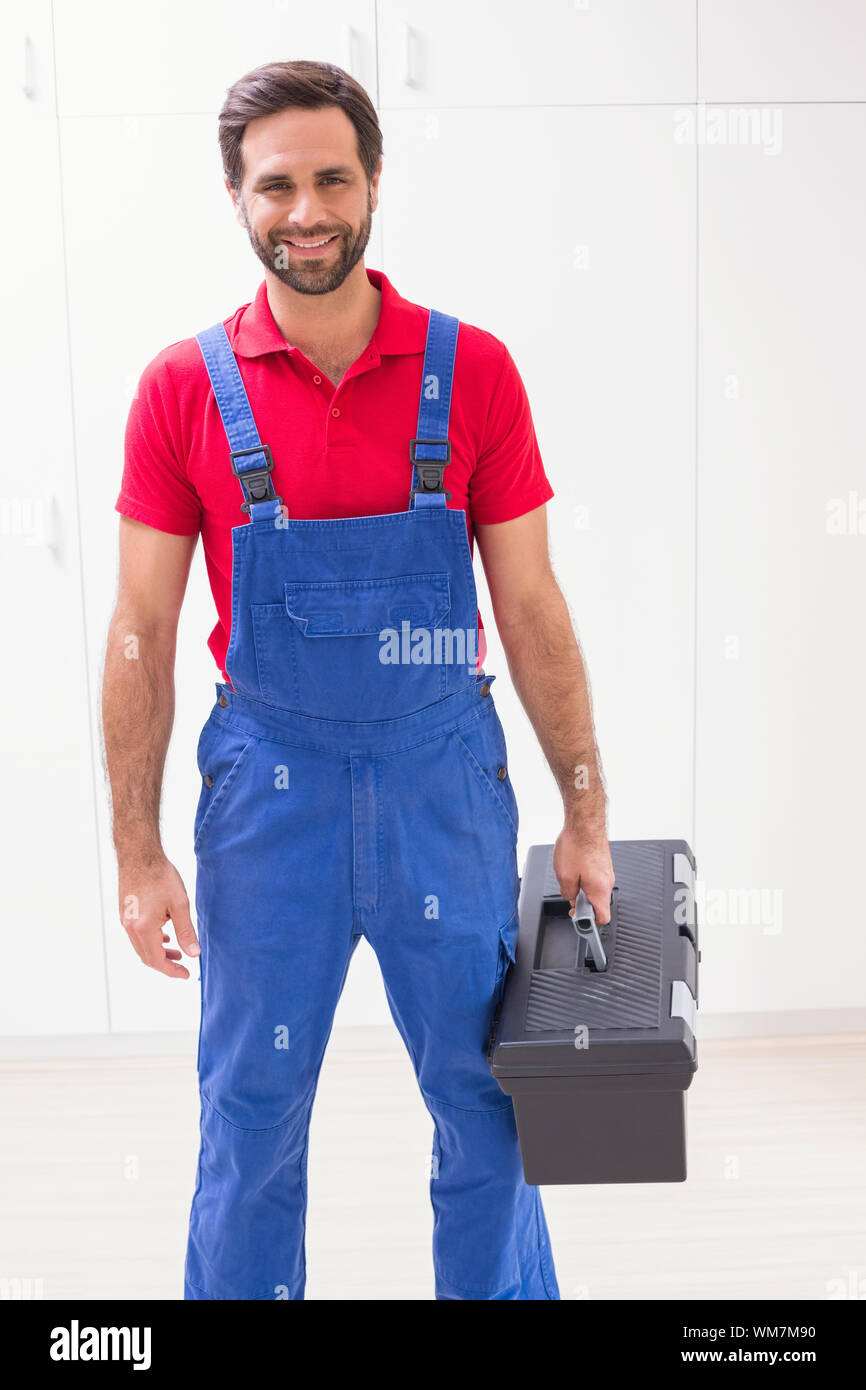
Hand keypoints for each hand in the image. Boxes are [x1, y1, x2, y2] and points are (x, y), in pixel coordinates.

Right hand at [117, 852, 199, 977]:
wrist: (139, 854)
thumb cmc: (160, 876)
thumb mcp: (179, 904)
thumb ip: (186, 931)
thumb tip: (194, 954)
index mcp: (144, 928)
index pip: (156, 960)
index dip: (172, 971)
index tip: (186, 974)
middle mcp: (130, 928)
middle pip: (146, 957)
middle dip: (165, 964)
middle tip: (183, 964)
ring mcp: (125, 921)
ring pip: (141, 947)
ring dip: (158, 952)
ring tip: (177, 950)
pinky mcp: (124, 913)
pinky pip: (137, 935)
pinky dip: (151, 941)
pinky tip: (164, 935)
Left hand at [552, 824, 614, 925]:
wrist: (585, 822)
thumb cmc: (577, 845)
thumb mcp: (564, 876)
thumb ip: (568, 893)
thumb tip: (571, 899)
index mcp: (600, 890)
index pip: (602, 918)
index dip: (589, 923)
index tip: (579, 921)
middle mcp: (607, 882)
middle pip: (598, 903)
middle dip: (583, 903)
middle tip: (570, 896)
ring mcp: (607, 871)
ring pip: (596, 889)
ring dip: (583, 889)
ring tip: (570, 878)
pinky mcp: (603, 863)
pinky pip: (596, 878)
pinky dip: (585, 878)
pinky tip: (575, 868)